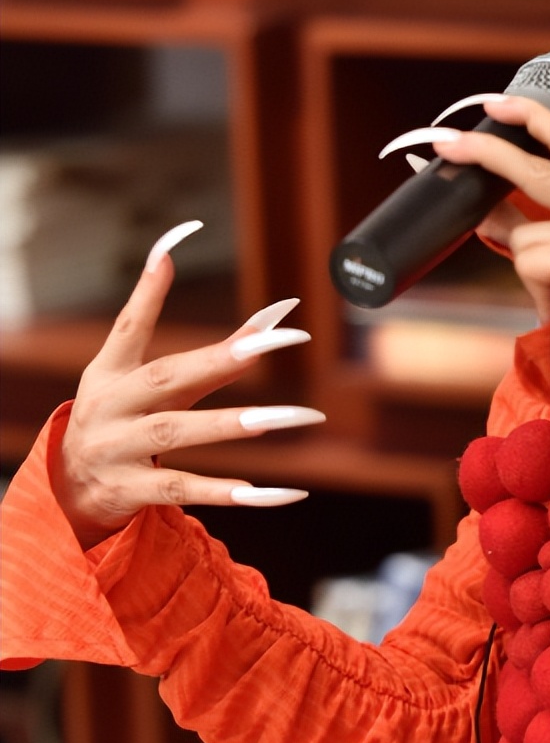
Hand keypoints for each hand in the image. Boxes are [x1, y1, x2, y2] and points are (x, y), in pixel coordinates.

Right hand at [53, 222, 322, 550]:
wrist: (66, 491)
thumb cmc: (117, 416)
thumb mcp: (134, 376)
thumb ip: (193, 341)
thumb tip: (236, 290)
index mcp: (110, 373)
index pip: (130, 324)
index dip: (149, 289)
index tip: (171, 250)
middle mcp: (110, 407)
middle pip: (168, 377)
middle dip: (223, 357)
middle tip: (276, 341)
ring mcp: (117, 450)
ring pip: (178, 433)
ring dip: (235, 423)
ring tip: (292, 415)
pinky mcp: (128, 492)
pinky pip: (181, 490)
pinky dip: (222, 491)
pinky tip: (263, 489)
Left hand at [432, 97, 549, 377]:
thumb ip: (522, 224)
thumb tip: (475, 200)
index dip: (530, 119)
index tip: (493, 102)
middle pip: (539, 171)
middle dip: (485, 155)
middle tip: (443, 144)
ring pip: (525, 230)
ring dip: (526, 265)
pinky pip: (527, 258)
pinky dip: (532, 284)